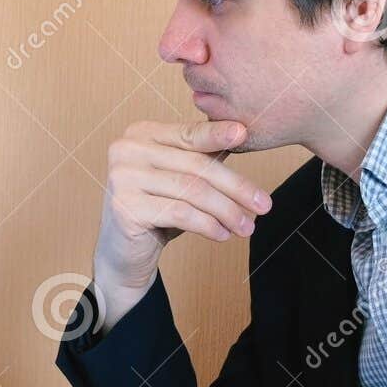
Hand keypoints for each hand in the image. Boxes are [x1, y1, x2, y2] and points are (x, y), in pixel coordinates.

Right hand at [91, 119, 272, 330]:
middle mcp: (127, 150)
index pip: (189, 133)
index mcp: (142, 134)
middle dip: (235, 187)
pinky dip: (207, 225)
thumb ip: (203, 155)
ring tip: (246, 227)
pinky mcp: (125, 207)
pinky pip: (179, 213)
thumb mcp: (182, 179)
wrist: (125, 254)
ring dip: (226, 211)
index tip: (245, 134)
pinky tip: (223, 235)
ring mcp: (123, 177)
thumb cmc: (159, 210)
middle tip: (263, 205)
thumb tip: (241, 133)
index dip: (217, 134)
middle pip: (195, 165)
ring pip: (191, 190)